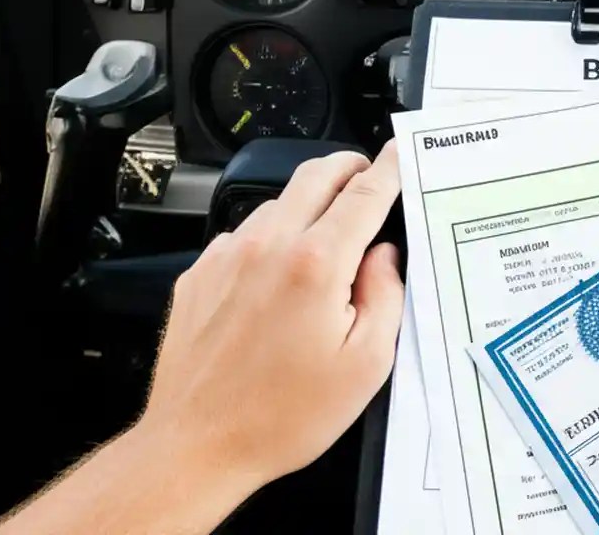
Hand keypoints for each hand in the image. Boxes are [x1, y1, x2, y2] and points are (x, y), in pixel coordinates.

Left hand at [139, 142, 405, 489]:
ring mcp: (227, 257)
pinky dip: (271, 238)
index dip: (390, 169)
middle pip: (315, 176)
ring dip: (308, 204)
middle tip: (368, 174)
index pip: (364, 194)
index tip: (400, 154)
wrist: (197, 444)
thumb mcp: (366, 364)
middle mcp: (267, 247)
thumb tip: (383, 258)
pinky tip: (281, 274)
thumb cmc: (281, 415)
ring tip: (328, 236)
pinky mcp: (199, 274)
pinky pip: (244, 235)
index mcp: (316, 264)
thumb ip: (385, 296)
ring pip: (277, 203)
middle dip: (349, 167)